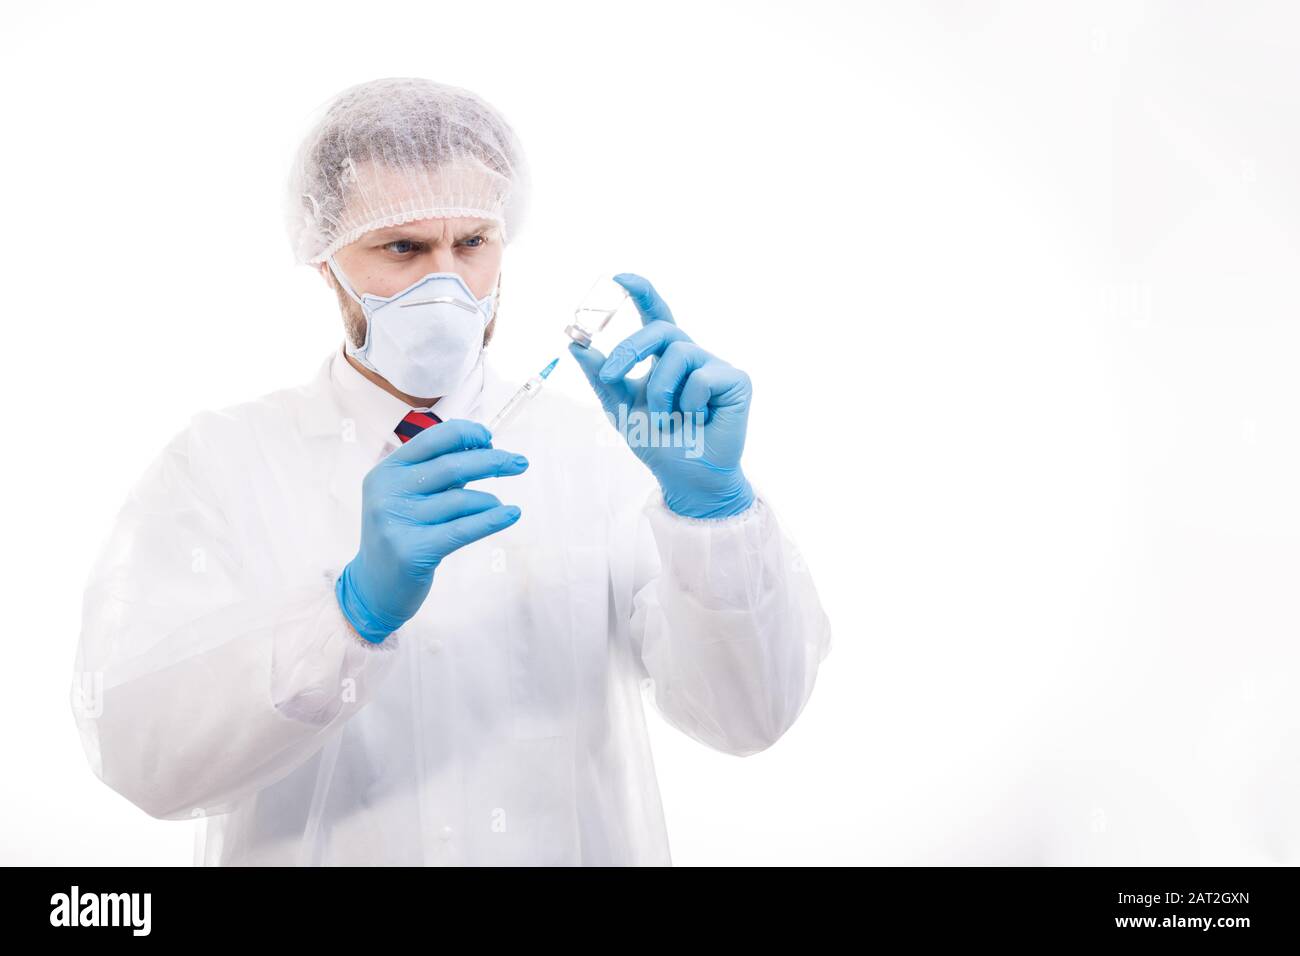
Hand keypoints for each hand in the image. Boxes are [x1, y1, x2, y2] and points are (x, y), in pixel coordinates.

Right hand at [337, 419, 527, 641]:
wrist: (374, 587)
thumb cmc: (403, 535)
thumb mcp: (412, 497)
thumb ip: (441, 474)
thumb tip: (485, 449)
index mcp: (387, 471)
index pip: (432, 439)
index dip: (466, 433)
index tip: (490, 438)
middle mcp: (388, 492)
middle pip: (451, 466)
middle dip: (492, 461)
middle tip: (520, 463)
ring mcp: (397, 521)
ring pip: (460, 500)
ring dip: (489, 500)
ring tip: (500, 506)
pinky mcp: (412, 550)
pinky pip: (463, 529)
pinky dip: (492, 520)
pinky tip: (512, 514)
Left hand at [569, 273, 753, 519]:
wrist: (686, 477)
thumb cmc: (659, 442)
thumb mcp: (621, 407)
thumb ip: (602, 376)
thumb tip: (575, 344)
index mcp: (666, 357)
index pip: (656, 314)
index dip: (642, 292)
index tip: (619, 277)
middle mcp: (692, 355)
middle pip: (662, 329)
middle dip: (631, 349)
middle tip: (611, 375)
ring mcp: (715, 366)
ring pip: (678, 354)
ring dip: (661, 391)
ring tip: (667, 418)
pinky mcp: (736, 381)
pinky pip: (702, 378)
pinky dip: (690, 404)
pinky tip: (698, 421)